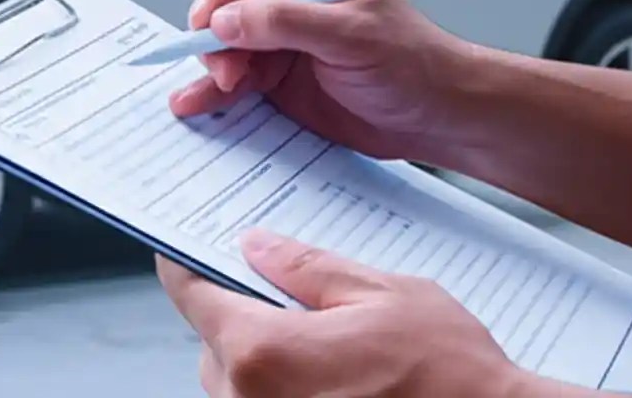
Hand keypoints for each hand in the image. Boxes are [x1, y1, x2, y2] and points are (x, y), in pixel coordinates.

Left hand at [157, 230, 544, 397]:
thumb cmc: (449, 375)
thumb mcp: (382, 294)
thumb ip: (307, 268)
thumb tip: (256, 247)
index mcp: (261, 351)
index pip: (189, 293)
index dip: (185, 263)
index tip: (182, 247)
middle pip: (211, 341)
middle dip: (242, 312)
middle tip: (288, 296)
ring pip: (235, 381)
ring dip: (263, 357)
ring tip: (325, 344)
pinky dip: (283, 389)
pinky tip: (332, 379)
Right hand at [174, 0, 472, 163]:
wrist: (435, 119)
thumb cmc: (415, 65)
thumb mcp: (352, 35)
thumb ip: (286, 22)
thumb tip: (226, 19)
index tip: (211, 21)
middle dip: (215, 31)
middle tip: (224, 64)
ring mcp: (278, 36)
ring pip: (221, 40)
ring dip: (213, 63)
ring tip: (224, 86)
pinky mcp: (274, 75)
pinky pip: (230, 77)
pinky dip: (211, 90)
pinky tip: (195, 101)